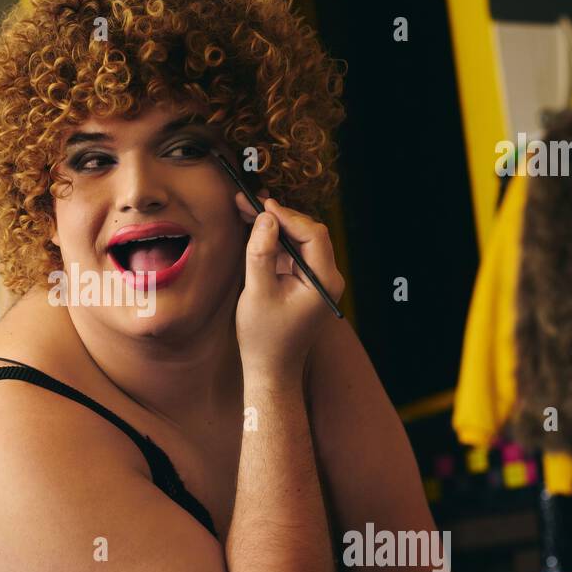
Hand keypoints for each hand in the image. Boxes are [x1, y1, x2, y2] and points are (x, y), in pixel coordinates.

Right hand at [234, 190, 343, 382]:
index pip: (312, 234)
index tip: (260, 205)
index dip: (286, 216)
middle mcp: (327, 277)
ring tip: (245, 210)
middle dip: (278, 217)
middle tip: (247, 202)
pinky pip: (291, 254)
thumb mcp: (258, 293)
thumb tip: (264, 218)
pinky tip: (253, 230)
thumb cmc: (264, 337)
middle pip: (308, 233)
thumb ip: (261, 253)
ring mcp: (317, 280)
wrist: (271, 369)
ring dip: (273, 227)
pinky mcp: (304, 283)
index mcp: (324, 281)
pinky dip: (273, 242)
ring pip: (298, 240)